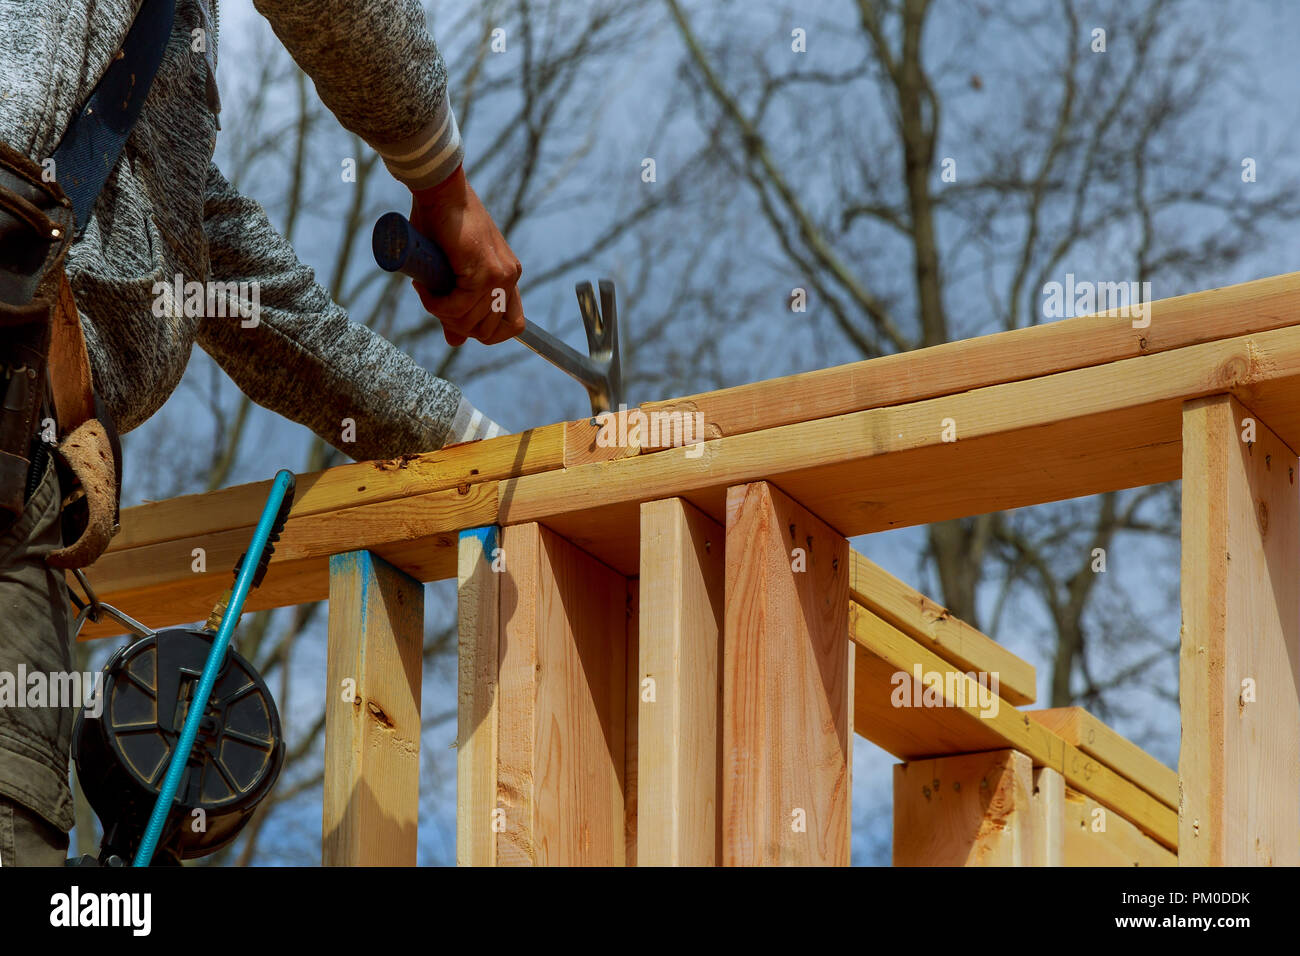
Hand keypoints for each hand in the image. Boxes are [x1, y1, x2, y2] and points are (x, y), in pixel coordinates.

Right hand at [408, 166, 524, 346]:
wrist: (440, 191)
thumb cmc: (440, 224)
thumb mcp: (450, 273)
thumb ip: (456, 307)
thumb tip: (455, 342)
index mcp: (507, 275)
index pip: (513, 325)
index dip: (485, 332)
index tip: (457, 320)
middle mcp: (510, 276)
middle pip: (488, 330)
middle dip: (455, 324)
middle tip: (433, 300)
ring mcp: (500, 275)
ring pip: (469, 321)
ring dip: (440, 311)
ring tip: (426, 288)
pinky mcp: (484, 272)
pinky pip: (457, 307)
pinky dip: (435, 304)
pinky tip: (425, 287)